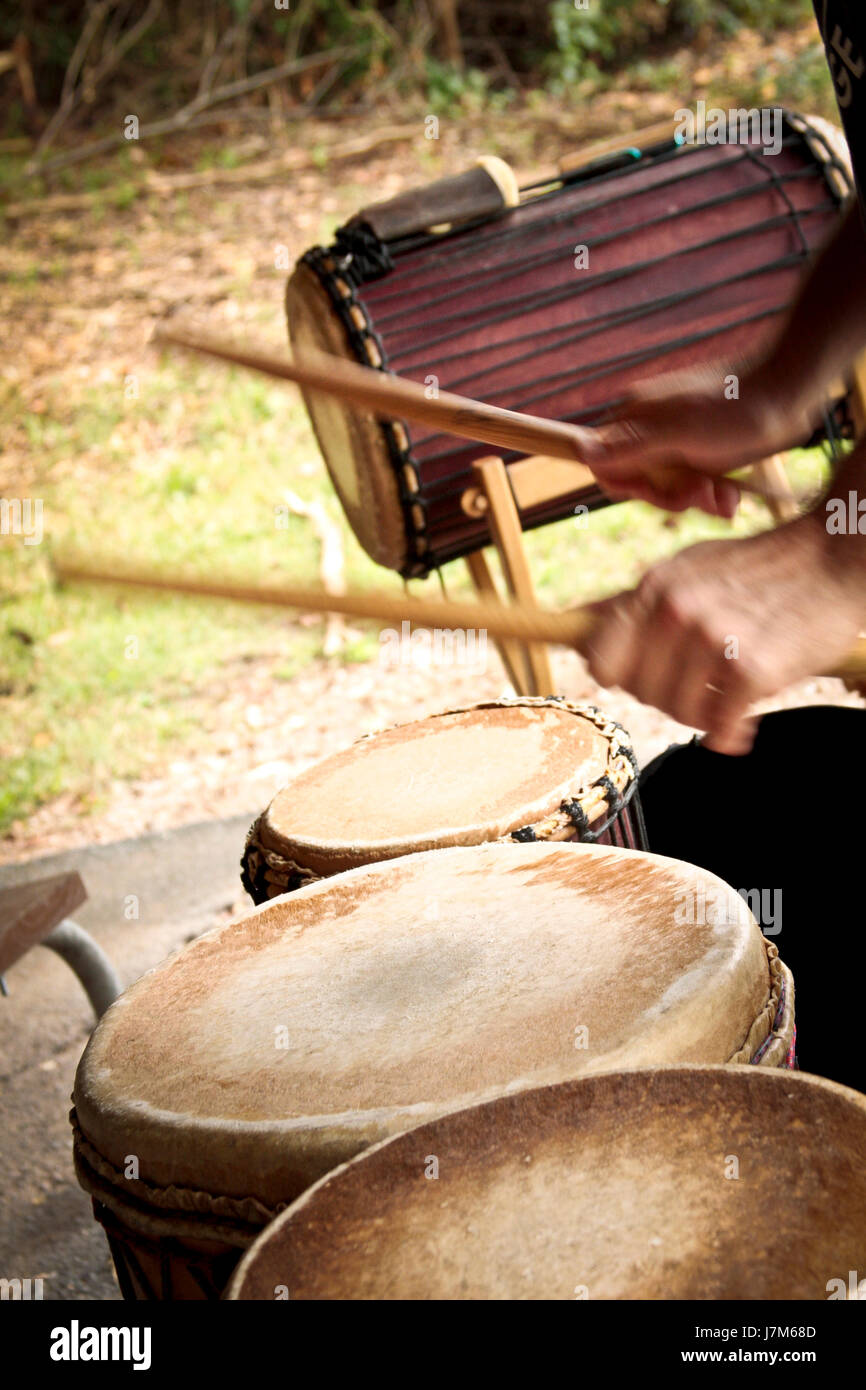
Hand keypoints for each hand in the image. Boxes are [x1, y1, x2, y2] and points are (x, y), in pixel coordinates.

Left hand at [577, 513, 864, 754]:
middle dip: (666, 694)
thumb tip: (572, 622)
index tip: (638, 676)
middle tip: (698, 682)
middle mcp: (677, 611)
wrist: (833, 558)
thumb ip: (634, 603)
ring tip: (724, 692)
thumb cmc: (756, 570)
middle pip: (639, 692)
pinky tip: (742, 720)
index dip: (617, 674)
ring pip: (678, 713)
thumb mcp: (686, 569)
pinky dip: (729, 733)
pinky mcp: (753, 668)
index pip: (599, 658)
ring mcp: (714, 639)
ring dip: (702, 713)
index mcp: (654, 587)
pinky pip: (719, 729)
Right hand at [580, 362, 816, 516]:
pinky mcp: (704, 452)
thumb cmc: (736, 407)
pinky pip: (695, 486)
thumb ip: (630, 446)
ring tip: (725, 495)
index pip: (607, 467)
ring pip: (671, 490)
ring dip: (698, 500)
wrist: (790, 390)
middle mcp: (651, 429)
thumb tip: (579, 452)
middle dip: (672, 497)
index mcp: (635, 418)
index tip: (661, 494)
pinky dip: (714, 496)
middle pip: (641, 483)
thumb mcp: (680, 432)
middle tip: (703, 493)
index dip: (631, 488)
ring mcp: (678, 441)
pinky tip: (733, 495)